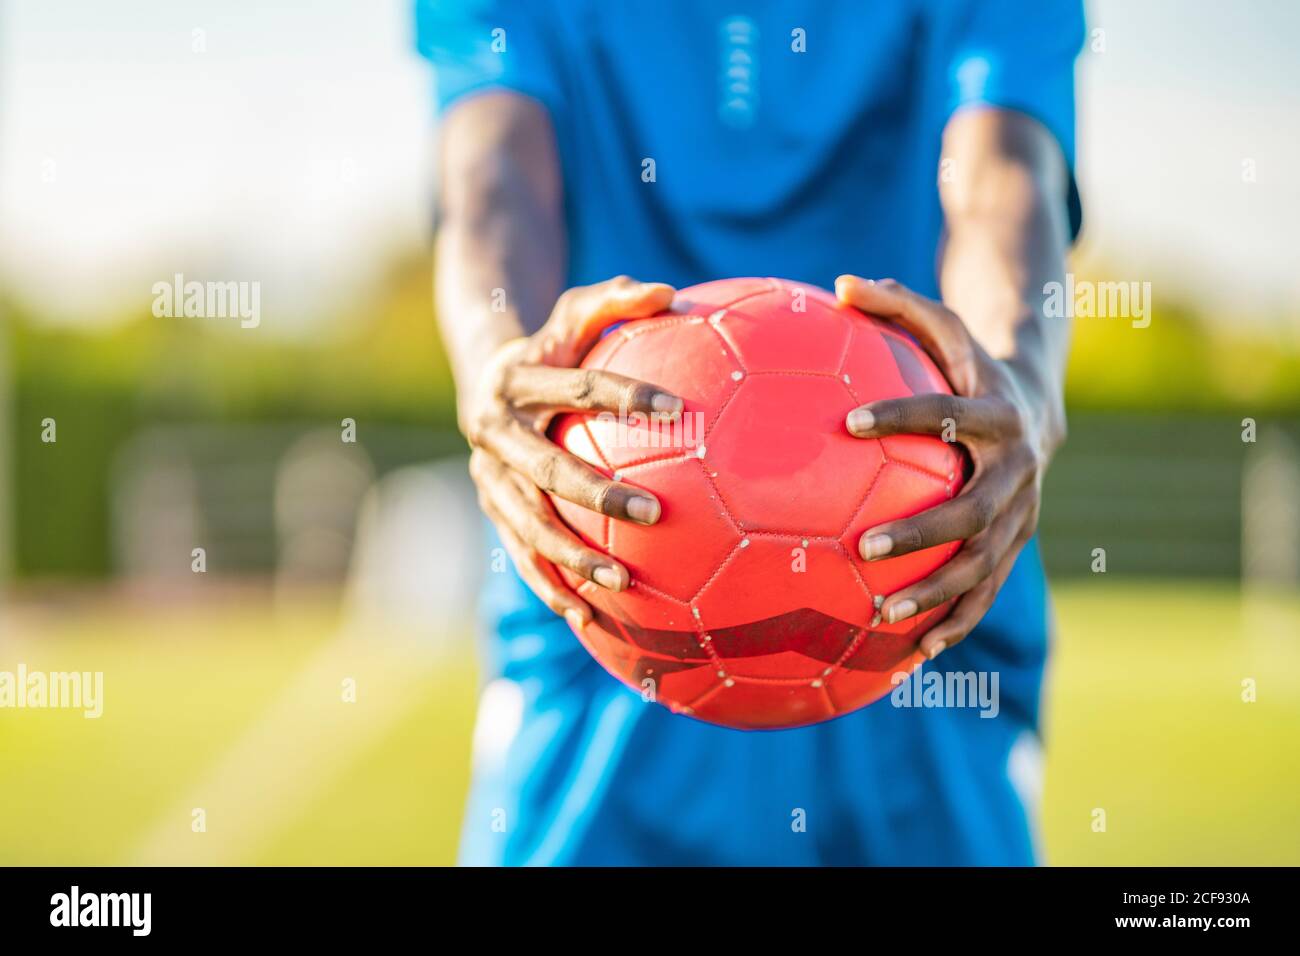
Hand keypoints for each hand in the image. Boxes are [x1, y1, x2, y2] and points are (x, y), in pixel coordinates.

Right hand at [464, 277, 682, 628]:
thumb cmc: (549, 349)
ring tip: (625, 581)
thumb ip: (614, 302)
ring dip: (573, 558)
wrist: (483, 384)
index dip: (625, 396)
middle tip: (657, 512)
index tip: (678, 412)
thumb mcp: (573, 318)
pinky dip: (551, 587)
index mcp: (516, 380)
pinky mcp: (492, 512)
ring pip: (529, 525)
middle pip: (548, 469)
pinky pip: (521, 557)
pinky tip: (590, 620)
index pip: (576, 387)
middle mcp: (494, 433)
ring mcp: (488, 479)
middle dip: (597, 496)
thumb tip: (668, 290)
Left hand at [836, 274, 1059, 659]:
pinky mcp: (1013, 547)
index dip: (904, 417)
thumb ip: (897, 305)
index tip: (849, 423)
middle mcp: (1016, 470)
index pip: (950, 415)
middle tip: (862, 546)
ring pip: (982, 564)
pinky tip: (912, 653)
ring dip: (934, 592)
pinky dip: (954, 622)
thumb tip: (840, 283)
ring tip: (880, 616)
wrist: (1035, 410)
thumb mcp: (943, 330)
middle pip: (973, 509)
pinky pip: (985, 592)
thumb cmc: (967, 367)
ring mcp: (1020, 515)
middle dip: (921, 530)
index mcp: (996, 414)